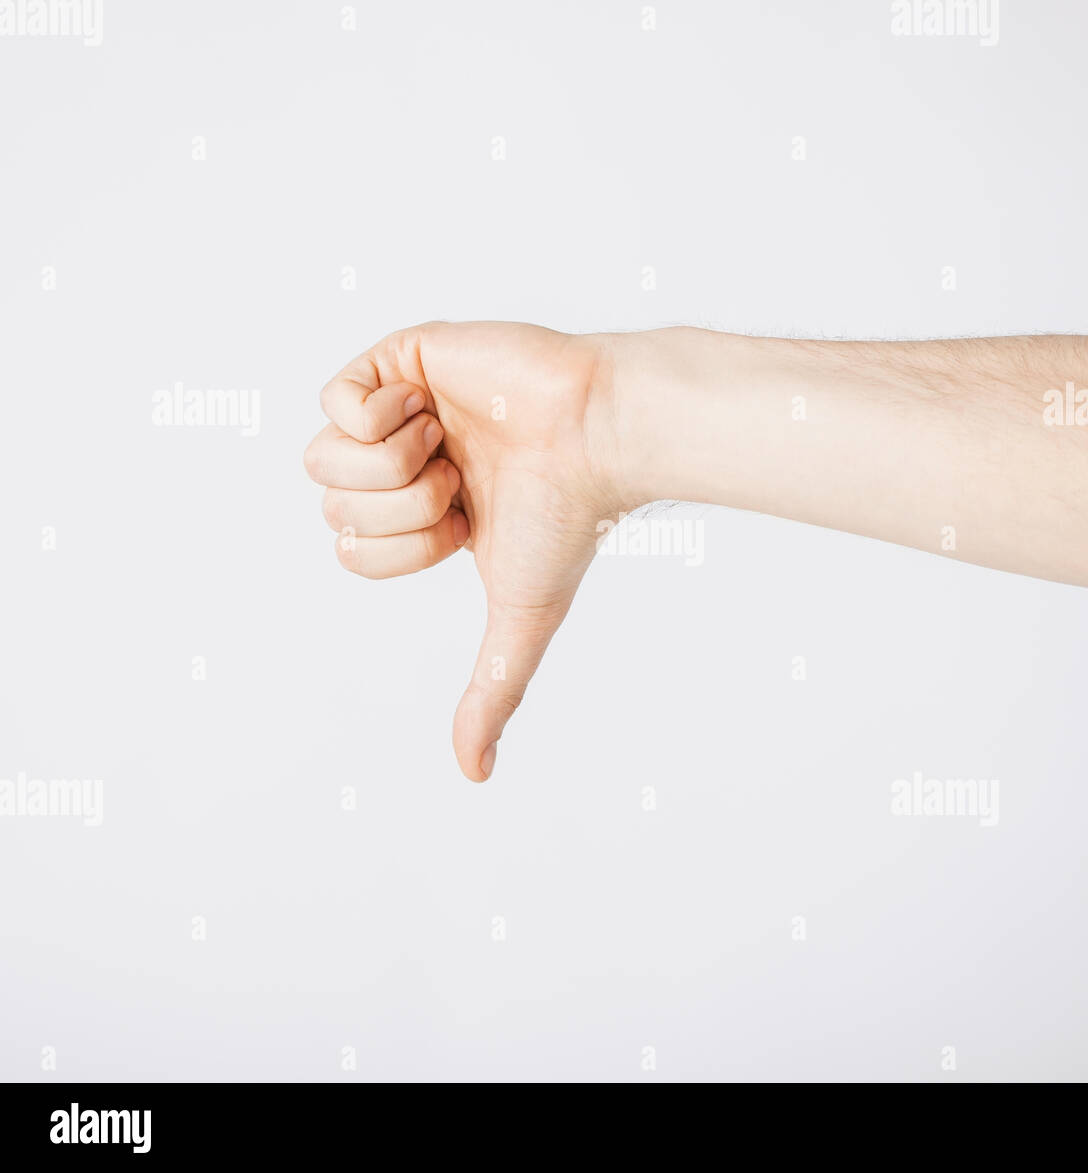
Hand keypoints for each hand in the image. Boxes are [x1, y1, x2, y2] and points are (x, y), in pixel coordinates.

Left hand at [304, 321, 617, 781]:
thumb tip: (473, 776)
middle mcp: (402, 464)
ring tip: (448, 444)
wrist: (594, 436)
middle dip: (399, 509)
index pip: (349, 551)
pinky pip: (333, 397)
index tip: (462, 526)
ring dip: (392, 465)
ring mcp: (397, 410)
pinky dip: (377, 417)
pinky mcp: (399, 358)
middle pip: (330, 505)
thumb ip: (492, 692)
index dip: (399, 550)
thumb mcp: (519, 618)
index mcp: (421, 515)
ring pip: (321, 456)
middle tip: (458, 483)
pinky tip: (430, 410)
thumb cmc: (567, 521)